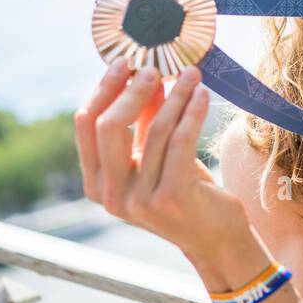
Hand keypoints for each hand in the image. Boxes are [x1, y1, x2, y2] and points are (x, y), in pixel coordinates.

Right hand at [74, 58, 247, 255]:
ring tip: (191, 75)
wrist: (215, 238)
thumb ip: (143, 121)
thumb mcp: (154, 155)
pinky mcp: (171, 198)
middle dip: (132, 90)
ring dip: (175, 95)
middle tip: (155, 69)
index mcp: (96, 184)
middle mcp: (112, 196)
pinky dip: (192, 112)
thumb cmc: (184, 190)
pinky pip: (180, 140)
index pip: (87, 125)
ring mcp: (140, 201)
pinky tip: (202, 94)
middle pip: (110, 126)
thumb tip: (142, 74)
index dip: (104, 90)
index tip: (125, 63)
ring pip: (154, 129)